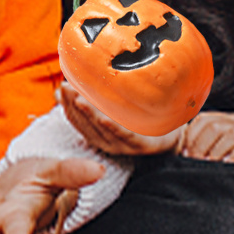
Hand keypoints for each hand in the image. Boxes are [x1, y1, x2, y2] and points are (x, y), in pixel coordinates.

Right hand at [58, 81, 182, 157]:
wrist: (171, 137)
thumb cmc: (138, 120)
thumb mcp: (112, 109)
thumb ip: (90, 101)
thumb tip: (63, 89)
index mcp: (96, 133)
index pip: (76, 118)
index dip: (66, 104)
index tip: (62, 87)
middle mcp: (105, 140)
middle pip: (85, 123)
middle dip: (74, 105)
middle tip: (67, 88)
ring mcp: (121, 145)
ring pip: (100, 128)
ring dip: (89, 114)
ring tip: (78, 98)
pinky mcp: (139, 146)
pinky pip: (124, 135)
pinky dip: (112, 127)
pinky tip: (104, 117)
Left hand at [179, 111, 233, 162]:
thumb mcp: (221, 140)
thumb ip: (205, 141)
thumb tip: (183, 151)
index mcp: (226, 119)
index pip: (204, 120)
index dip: (191, 136)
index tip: (183, 152)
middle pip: (215, 126)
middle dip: (200, 145)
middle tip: (194, 160)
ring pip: (230, 134)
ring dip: (215, 151)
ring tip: (208, 163)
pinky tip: (226, 163)